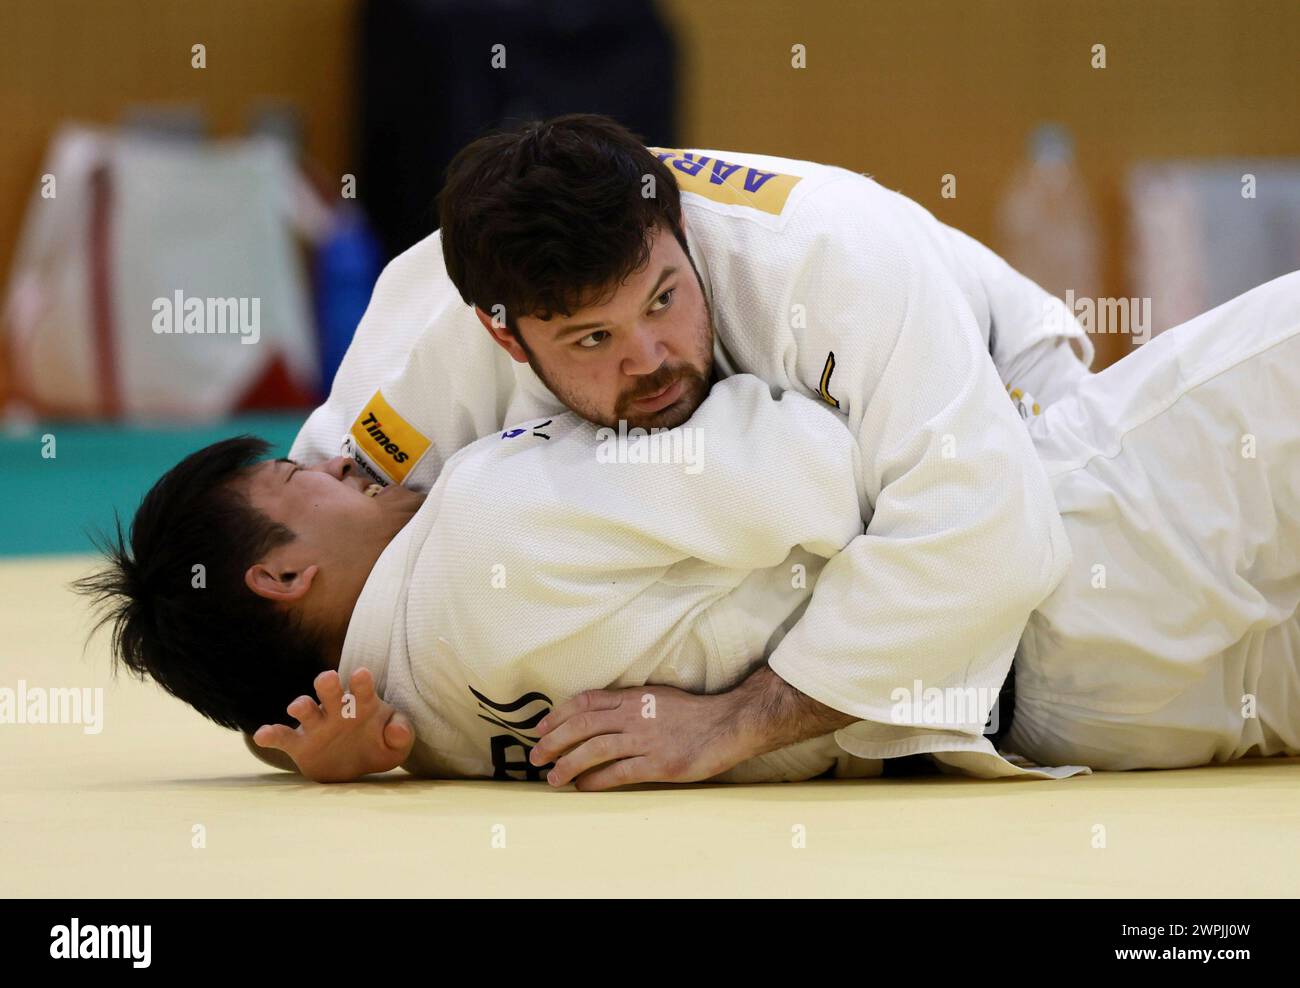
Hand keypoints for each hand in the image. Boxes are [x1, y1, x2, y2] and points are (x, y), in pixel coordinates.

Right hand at [253, 668, 414, 782]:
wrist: (356, 767)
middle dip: (327, 684)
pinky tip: (261, 735)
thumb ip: (401, 734)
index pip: (362, 687)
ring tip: (298, 707)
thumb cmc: (379, 744)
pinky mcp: (300, 744)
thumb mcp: (396, 744)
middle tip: (327, 678)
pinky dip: (271, 735)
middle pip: (329, 690)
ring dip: (301, 706)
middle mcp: (336, 709)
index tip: (361, 674)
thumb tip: (398, 731)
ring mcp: (317, 725)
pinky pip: (283, 737)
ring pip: (306, 709)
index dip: (361, 681)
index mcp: (362, 703)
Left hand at [528, 685, 752, 790]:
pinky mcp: (658, 764)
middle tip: (536, 756)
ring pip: (595, 750)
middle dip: (554, 741)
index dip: (558, 714)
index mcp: (633, 697)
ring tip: (553, 777)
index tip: (541, 728)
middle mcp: (634, 716)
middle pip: (582, 726)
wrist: (727, 724)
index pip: (586, 702)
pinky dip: (596, 780)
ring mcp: (646, 740)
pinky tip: (582, 787)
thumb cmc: (693, 713)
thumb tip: (599, 716)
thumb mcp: (656, 697)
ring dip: (569, 764)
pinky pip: (619, 773)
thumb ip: (629, 704)